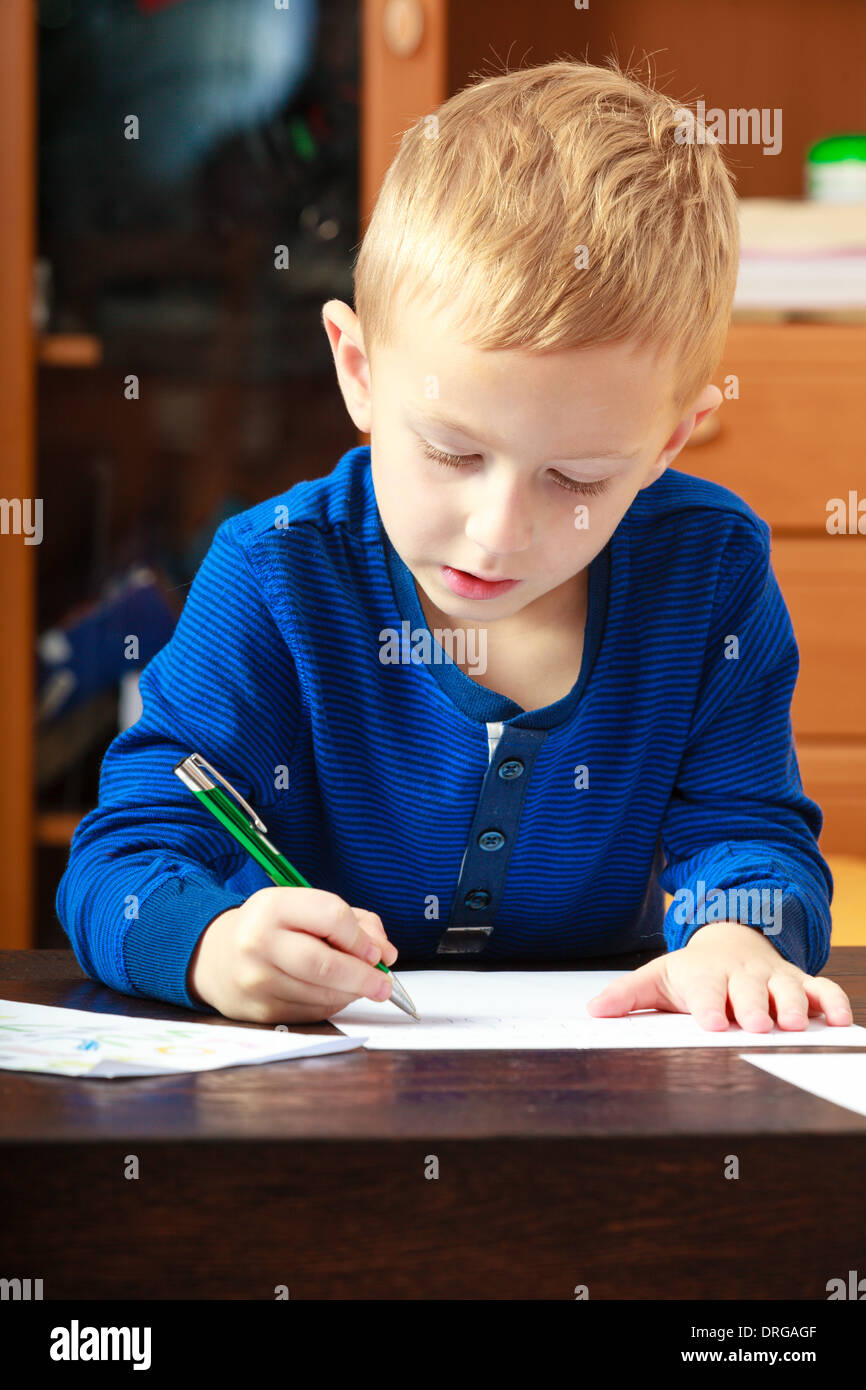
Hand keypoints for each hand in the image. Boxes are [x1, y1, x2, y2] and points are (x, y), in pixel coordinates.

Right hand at [187, 886, 398, 1023]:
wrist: (218, 957)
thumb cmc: (272, 928)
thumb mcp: (303, 907)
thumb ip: (351, 921)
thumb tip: (385, 952)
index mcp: (273, 906)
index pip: (331, 916)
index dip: (361, 937)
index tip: (376, 950)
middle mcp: (259, 942)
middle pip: (324, 964)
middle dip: (363, 976)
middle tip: (384, 984)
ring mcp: (257, 980)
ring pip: (322, 994)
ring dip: (352, 993)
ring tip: (363, 986)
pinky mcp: (261, 1011)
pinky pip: (312, 1013)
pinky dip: (333, 1005)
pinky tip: (335, 994)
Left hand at [586, 920, 853, 1032]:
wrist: (731, 942)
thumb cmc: (693, 973)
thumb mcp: (657, 979)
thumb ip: (627, 995)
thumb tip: (593, 1010)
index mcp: (704, 976)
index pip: (704, 990)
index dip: (708, 1005)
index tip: (709, 1022)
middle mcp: (741, 976)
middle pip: (748, 991)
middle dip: (751, 1007)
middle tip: (755, 1024)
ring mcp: (773, 978)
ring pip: (786, 989)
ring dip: (791, 1006)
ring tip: (792, 1023)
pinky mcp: (800, 983)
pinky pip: (822, 989)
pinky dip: (832, 1002)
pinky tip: (839, 1020)